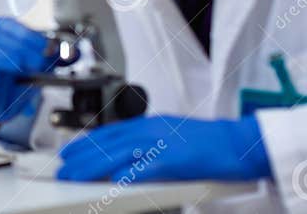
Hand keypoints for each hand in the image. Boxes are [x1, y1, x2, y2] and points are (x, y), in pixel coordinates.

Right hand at [0, 17, 55, 123]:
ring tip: (21, 69)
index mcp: (0, 27)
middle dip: (22, 51)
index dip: (33, 39)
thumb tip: (75, 52)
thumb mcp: (39, 65)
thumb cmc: (15, 77)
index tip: (49, 51)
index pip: (15, 28)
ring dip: (4, 61)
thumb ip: (56, 58)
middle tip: (39, 63)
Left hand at [58, 115, 271, 181]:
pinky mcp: (176, 159)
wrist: (244, 142)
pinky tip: (110, 182)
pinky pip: (145, 168)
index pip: (111, 132)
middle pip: (108, 142)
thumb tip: (129, 158)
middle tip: (63, 166)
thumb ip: (150, 144)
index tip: (70, 151)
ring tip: (73, 176)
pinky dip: (126, 175)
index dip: (87, 142)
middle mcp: (152, 129)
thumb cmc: (212, 143)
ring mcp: (163, 143)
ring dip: (92, 166)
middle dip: (81, 155)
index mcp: (151, 123)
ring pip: (118, 154)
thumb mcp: (173, 136)